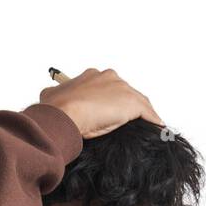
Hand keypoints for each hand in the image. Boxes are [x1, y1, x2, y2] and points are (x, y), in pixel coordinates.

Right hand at [39, 68, 164, 138]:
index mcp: (91, 76)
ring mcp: (121, 89)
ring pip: (138, 102)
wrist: (63, 113)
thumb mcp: (50, 96)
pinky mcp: (131, 103)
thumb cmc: (55, 107)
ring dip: (143, 114)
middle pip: (125, 93)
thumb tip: (49, 98)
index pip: (108, 87)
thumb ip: (55, 95)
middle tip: (127, 122)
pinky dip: (153, 121)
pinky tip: (156, 129)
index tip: (110, 112)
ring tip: (146, 126)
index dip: (110, 101)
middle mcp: (108, 77)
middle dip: (126, 107)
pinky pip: (147, 112)